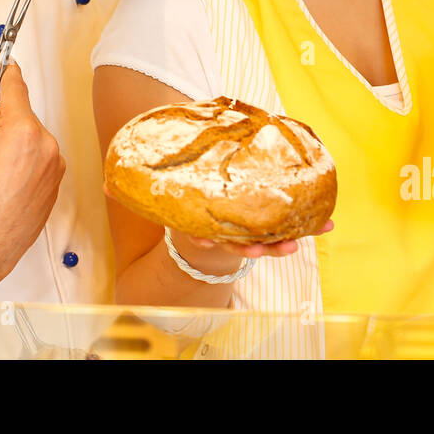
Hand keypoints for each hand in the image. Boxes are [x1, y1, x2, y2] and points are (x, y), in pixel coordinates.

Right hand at [0, 61, 65, 298]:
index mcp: (24, 131)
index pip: (15, 87)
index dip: (5, 73)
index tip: (4, 63)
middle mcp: (47, 146)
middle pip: (19, 115)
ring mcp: (55, 166)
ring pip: (29, 137)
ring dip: (11, 143)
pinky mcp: (56, 182)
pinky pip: (38, 157)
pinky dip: (22, 161)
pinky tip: (3, 181)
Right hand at [101, 180, 332, 275]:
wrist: (201, 241)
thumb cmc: (186, 211)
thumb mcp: (160, 205)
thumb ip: (135, 194)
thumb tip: (103, 185)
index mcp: (200, 232)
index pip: (206, 238)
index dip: (213, 240)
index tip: (212, 242)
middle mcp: (226, 239)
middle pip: (243, 245)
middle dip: (258, 246)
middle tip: (271, 248)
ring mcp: (248, 236)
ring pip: (270, 242)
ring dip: (289, 240)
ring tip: (305, 237)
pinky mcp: (268, 228)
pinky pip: (290, 229)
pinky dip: (310, 226)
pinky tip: (330, 223)